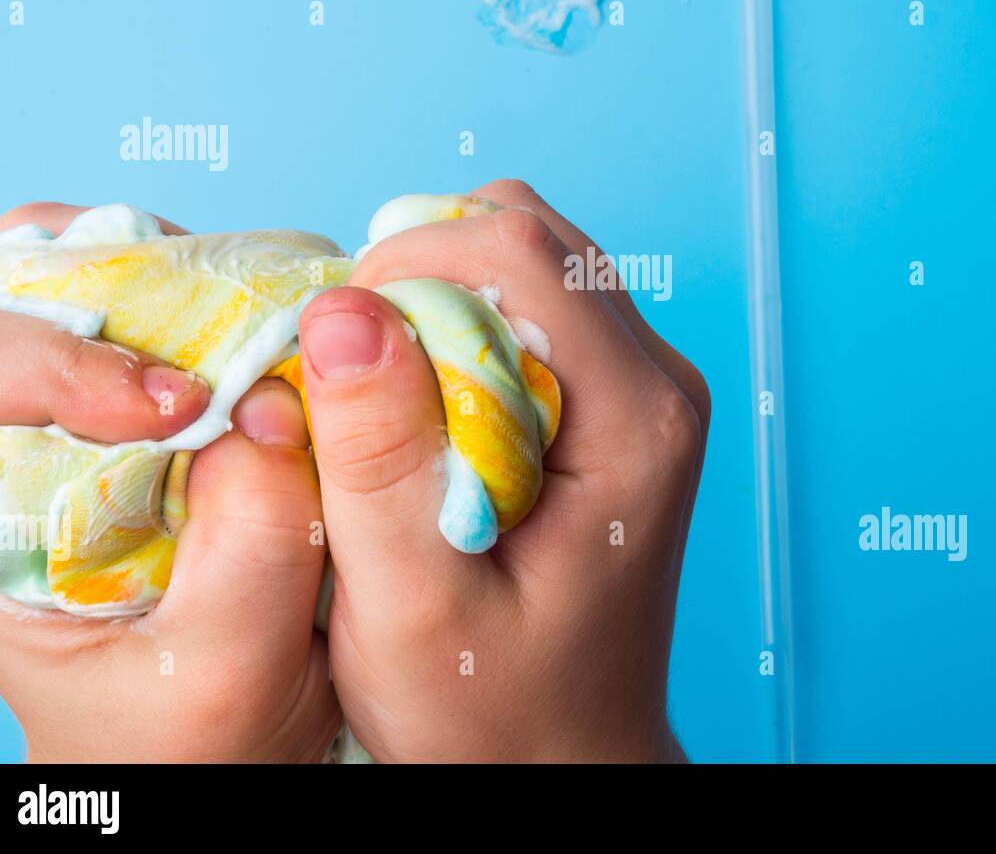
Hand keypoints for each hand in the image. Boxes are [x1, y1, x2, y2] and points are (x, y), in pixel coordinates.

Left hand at [0, 204, 337, 761]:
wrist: (208, 754)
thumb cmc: (188, 737)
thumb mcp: (227, 672)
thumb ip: (252, 545)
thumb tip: (272, 404)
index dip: (44, 360)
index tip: (176, 406)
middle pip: (12, 297)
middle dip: (114, 284)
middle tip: (225, 315)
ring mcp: (64, 427)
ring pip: (82, 281)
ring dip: (171, 280)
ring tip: (256, 316)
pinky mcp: (128, 414)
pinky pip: (149, 308)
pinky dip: (212, 299)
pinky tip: (266, 337)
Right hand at [299, 180, 709, 762]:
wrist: (569, 757)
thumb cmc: (493, 712)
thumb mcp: (411, 605)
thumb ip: (379, 457)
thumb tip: (342, 311)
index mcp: (636, 419)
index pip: (522, 253)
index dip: (407, 265)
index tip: (335, 348)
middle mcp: (660, 382)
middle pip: (531, 236)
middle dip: (418, 274)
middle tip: (355, 378)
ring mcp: (647, 386)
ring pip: (530, 260)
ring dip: (436, 298)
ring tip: (386, 400)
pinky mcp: (618, 399)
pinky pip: (531, 308)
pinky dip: (459, 326)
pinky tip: (425, 411)